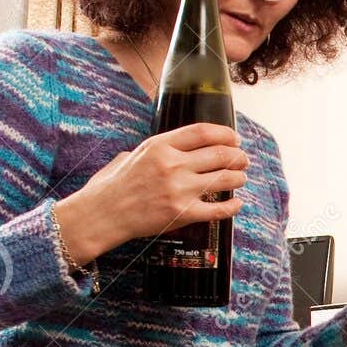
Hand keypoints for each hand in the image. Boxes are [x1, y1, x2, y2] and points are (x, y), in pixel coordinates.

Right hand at [52, 123, 246, 265]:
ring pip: (223, 179)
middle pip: (219, 154)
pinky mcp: (182, 214)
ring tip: (241, 178)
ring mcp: (179, 190)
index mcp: (160, 146)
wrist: (103, 213)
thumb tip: (179, 147)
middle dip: (237, 156)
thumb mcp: (133, 154)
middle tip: (243, 159)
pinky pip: (217, 210)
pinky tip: (237, 204)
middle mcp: (172, 165)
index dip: (225, 134)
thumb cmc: (114, 184)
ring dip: (238, 177)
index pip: (203, 132)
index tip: (234, 138)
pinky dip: (232, 207)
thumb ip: (159, 149)